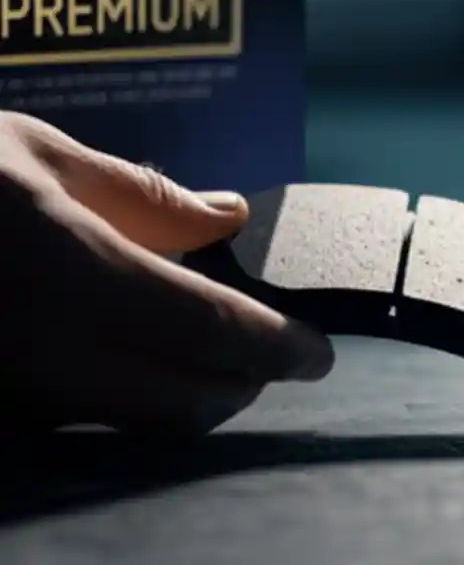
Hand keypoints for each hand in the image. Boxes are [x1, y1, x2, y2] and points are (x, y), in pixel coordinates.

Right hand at [0, 112, 332, 434]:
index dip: (278, 348)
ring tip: (214, 351)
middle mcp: (49, 353)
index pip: (210, 331)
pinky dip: (134, 398)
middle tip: (275, 355)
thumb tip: (229, 215)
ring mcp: (17, 395)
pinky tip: (141, 358)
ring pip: (139, 422)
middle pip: (186, 403)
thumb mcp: (38, 154)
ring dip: (191, 395)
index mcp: (75, 272)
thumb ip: (143, 197)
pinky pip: (86, 421)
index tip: (320, 354)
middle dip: (245, 384)